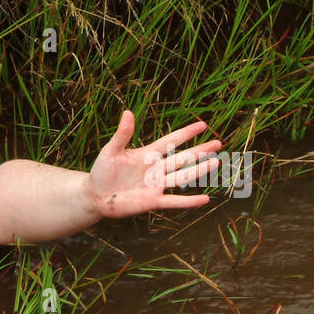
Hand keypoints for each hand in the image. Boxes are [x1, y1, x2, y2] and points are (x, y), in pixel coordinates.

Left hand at [85, 110, 222, 219]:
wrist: (94, 195)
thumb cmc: (102, 172)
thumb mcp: (111, 151)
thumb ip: (122, 134)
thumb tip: (128, 113)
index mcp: (147, 155)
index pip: (171, 141)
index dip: (186, 133)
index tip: (203, 125)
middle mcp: (155, 170)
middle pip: (182, 158)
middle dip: (200, 151)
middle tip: (218, 143)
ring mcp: (155, 186)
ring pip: (182, 176)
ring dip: (199, 170)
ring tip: (216, 163)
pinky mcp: (152, 201)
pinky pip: (174, 201)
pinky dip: (189, 201)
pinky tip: (205, 199)